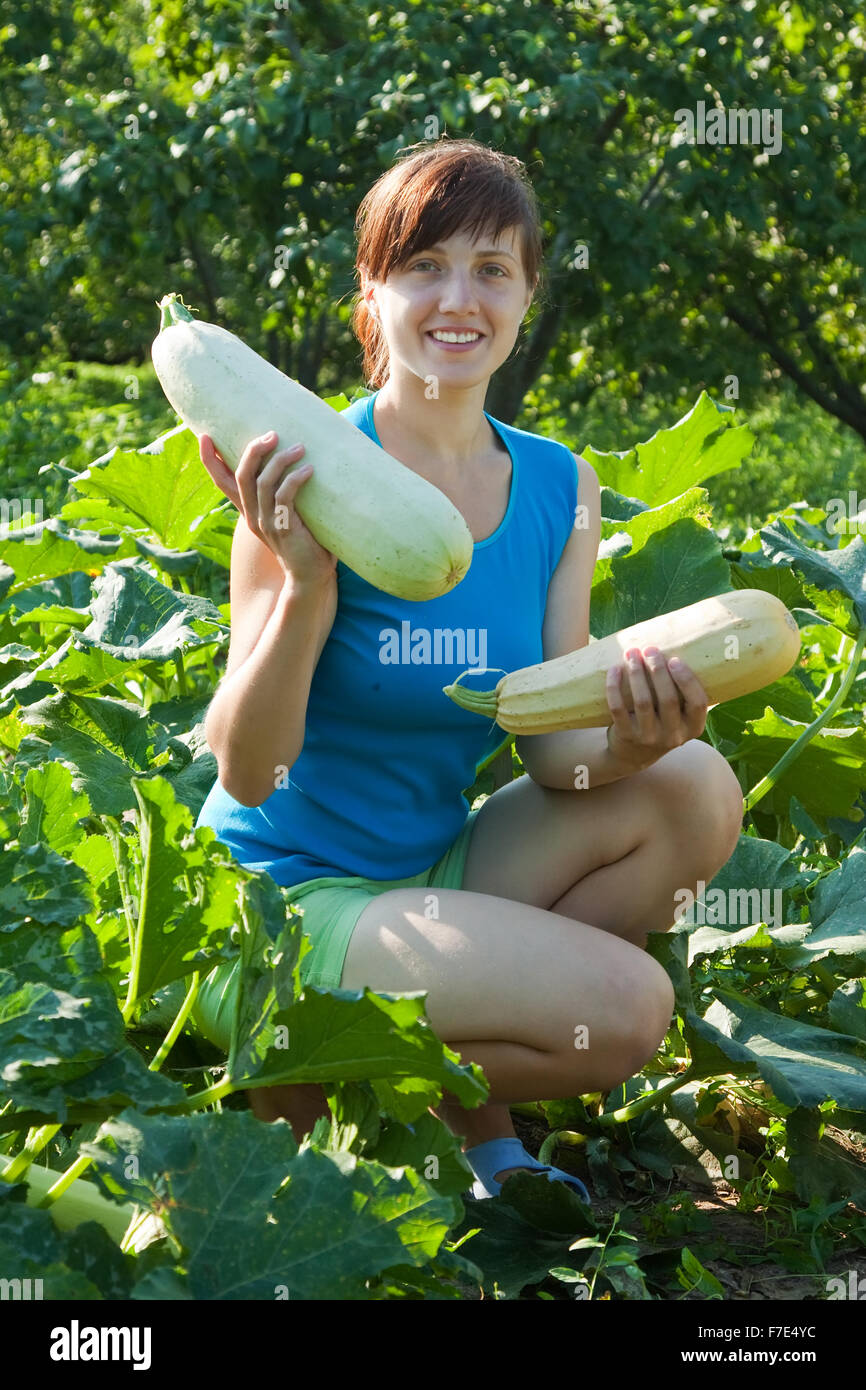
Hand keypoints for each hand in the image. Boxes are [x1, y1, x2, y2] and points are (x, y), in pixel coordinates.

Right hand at [199, 431, 336, 590]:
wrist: (309, 578)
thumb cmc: (305, 541)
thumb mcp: (289, 515)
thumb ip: (285, 493)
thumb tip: (299, 457)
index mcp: (249, 510)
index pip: (222, 482)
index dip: (211, 460)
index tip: (204, 436)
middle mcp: (252, 515)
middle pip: (241, 475)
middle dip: (253, 450)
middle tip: (272, 435)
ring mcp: (266, 523)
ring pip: (262, 483)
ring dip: (280, 461)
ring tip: (299, 448)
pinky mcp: (283, 529)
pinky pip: (284, 497)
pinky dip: (295, 480)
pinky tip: (309, 471)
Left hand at [605, 645, 708, 770]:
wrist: (633, 755)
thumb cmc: (661, 722)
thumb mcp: (679, 716)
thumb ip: (682, 692)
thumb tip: (678, 642)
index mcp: (693, 728)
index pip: (697, 703)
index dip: (686, 681)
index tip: (674, 659)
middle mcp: (673, 736)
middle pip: (668, 699)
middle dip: (657, 670)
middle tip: (650, 649)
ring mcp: (649, 738)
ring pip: (643, 702)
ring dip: (636, 674)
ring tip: (631, 653)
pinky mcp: (626, 736)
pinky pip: (618, 709)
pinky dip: (614, 687)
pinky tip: (614, 670)